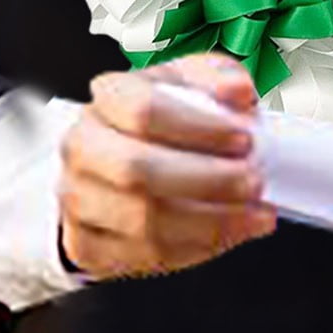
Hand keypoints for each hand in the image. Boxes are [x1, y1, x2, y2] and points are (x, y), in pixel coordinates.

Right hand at [59, 55, 275, 278]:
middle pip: (138, 170)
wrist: (117, 157)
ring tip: (253, 213)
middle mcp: (84, 147)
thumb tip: (237, 90)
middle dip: (208, 181)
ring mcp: (79, 199)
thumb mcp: (192, 81)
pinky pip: (145, 256)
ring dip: (210, 222)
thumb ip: (218, 76)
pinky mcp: (88, 244)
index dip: (199, 128)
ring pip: (143, 222)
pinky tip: (229, 233)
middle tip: (253, 182)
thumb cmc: (163, 116)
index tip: (244, 138)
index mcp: (108, 97)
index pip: (144, 110)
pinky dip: (197, 249)